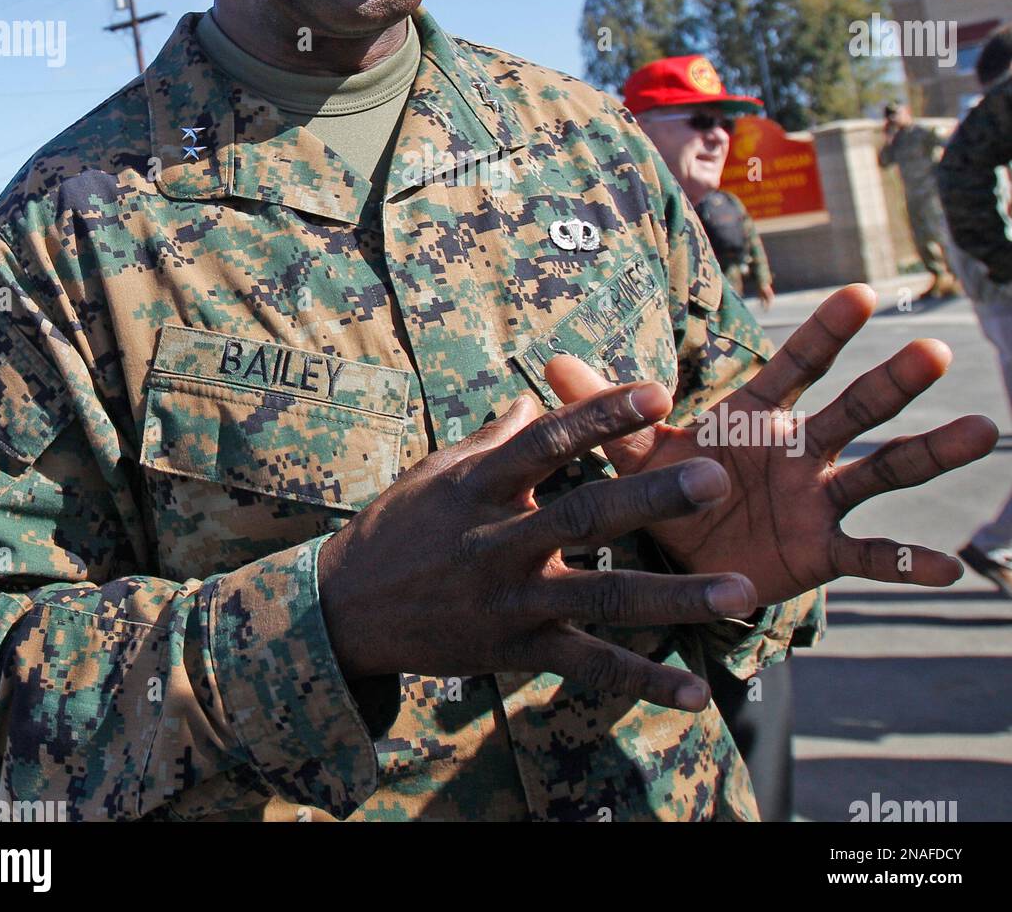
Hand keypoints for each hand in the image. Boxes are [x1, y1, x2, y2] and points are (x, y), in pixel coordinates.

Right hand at [318, 385, 760, 710]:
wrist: (347, 609)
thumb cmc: (400, 526)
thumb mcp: (439, 471)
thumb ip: (496, 439)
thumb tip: (537, 401)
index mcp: (482, 485)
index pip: (549, 442)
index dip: (602, 417)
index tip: (659, 394)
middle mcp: (501, 541)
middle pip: (587, 515)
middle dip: (654, 498)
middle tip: (716, 481)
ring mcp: (513, 601)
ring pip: (604, 596)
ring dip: (676, 598)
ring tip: (741, 592)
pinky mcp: (518, 650)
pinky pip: (588, 667)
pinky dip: (643, 682)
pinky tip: (694, 695)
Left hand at [543, 284, 995, 605]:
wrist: (678, 564)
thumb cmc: (664, 491)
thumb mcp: (633, 452)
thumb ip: (602, 411)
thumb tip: (548, 362)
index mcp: (754, 418)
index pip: (794, 366)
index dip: (825, 333)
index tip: (860, 294)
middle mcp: (797, 450)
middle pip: (850, 408)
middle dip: (890, 382)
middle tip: (933, 350)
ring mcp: (815, 500)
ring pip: (879, 471)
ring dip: (928, 453)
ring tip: (980, 430)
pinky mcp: (820, 552)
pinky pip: (870, 555)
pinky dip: (906, 562)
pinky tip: (949, 570)